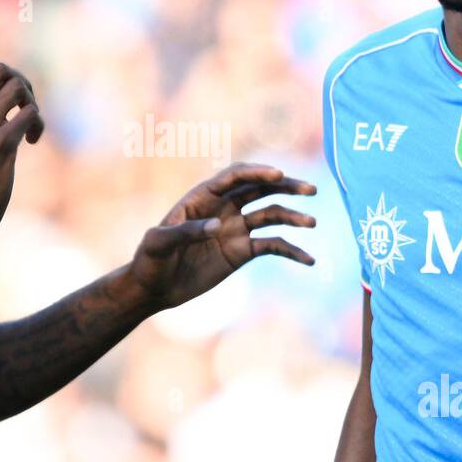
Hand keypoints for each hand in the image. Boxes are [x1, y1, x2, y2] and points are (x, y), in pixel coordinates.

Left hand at [127, 162, 316, 309]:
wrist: (154, 289)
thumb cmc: (149, 261)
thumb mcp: (158, 243)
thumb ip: (185, 231)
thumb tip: (218, 225)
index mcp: (203, 197)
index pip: (235, 177)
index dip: (257, 172)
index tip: (278, 174)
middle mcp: (224, 208)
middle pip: (260, 189)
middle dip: (286, 186)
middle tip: (310, 190)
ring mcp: (236, 229)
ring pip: (271, 214)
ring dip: (293, 216)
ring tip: (312, 223)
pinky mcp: (242, 252)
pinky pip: (272, 246)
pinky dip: (291, 251)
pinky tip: (309, 260)